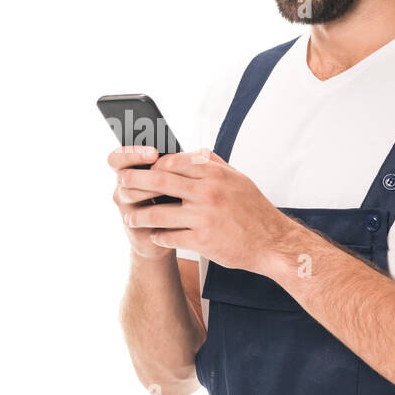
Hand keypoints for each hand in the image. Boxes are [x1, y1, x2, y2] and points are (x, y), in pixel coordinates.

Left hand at [118, 148, 295, 272]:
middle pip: (160, 181)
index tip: (141, 168)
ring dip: (140, 215)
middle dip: (135, 182)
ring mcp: (204, 216)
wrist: (273, 243)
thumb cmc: (254, 210)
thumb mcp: (238, 178)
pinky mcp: (203, 240)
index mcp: (214, 173)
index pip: (173, 162)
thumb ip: (214, 164)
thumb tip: (194, 151)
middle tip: (121, 184)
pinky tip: (154, 236)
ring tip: (129, 217)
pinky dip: (159, 236)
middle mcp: (208, 192)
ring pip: (160, 213)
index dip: (152, 165)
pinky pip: (171, 237)